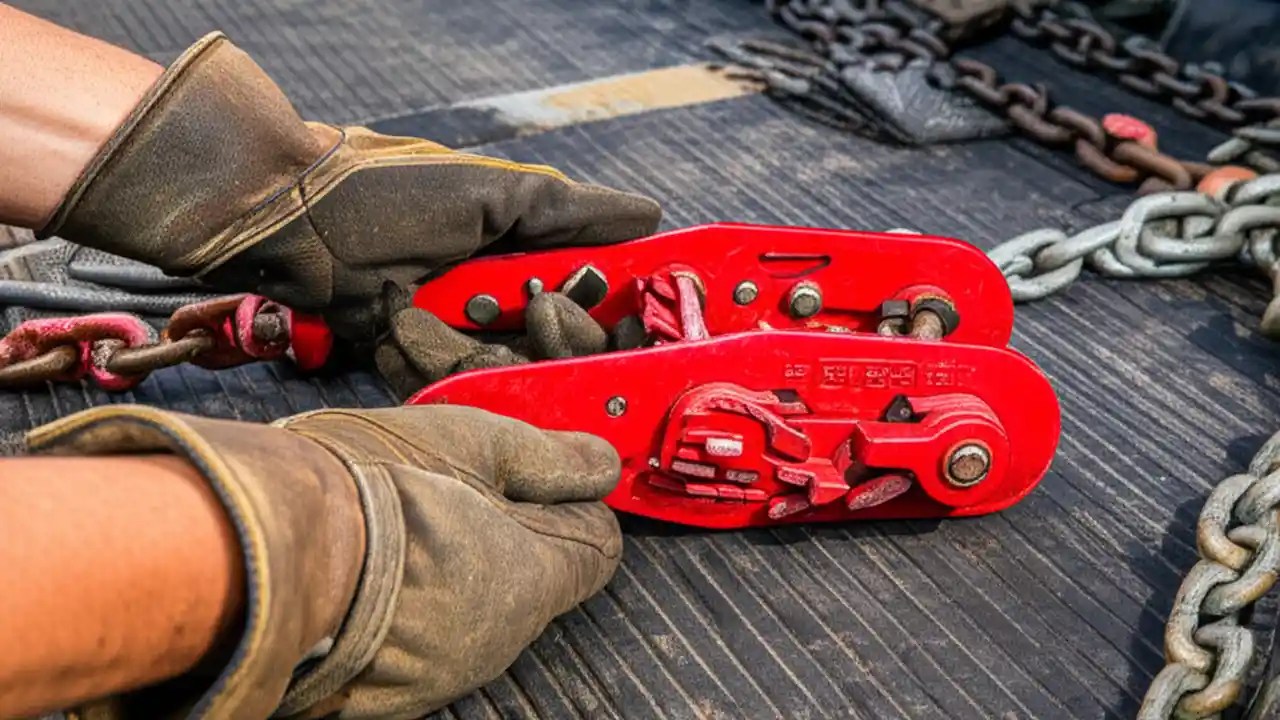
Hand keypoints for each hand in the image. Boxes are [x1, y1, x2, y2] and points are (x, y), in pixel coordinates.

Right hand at [27, 402, 622, 719]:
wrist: (253, 544)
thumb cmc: (366, 485)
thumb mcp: (475, 443)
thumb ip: (548, 458)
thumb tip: (601, 462)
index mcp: (531, 581)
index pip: (595, 549)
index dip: (573, 503)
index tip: (548, 476)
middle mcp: (492, 640)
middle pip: (535, 580)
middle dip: (514, 533)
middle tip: (463, 486)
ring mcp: (434, 672)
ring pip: (474, 609)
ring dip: (456, 565)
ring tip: (405, 516)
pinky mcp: (377, 688)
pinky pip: (418, 638)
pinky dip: (408, 602)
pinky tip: (374, 562)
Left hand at [40, 32, 661, 343]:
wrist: (287, 222)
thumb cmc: (388, 194)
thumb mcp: (490, 193)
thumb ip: (570, 213)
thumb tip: (651, 219)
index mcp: (521, 251)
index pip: (584, 298)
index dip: (596, 317)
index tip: (603, 323)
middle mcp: (496, 295)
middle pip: (547, 350)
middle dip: (533, 339)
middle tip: (499, 311)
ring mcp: (454, 332)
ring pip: (499, 374)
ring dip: (471, 350)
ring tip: (425, 308)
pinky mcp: (413, 361)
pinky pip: (446, 385)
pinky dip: (426, 364)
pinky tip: (398, 329)